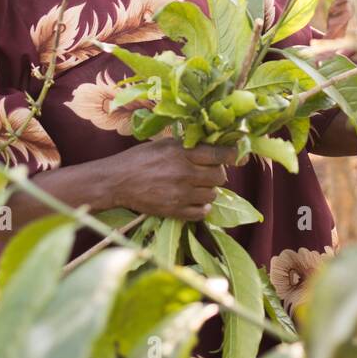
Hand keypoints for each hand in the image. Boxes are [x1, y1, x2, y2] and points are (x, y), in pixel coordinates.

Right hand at [110, 137, 236, 220]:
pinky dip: (202, 208)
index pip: (218, 154)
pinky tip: (195, 202)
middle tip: (209, 172)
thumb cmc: (139, 159)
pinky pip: (201, 213)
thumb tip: (209, 144)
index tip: (239, 156)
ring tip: (198, 187)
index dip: (233, 155)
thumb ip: (186, 146)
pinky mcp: (175, 211)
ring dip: (209, 191)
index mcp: (181, 153)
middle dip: (218, 174)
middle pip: (219, 176)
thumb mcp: (163, 144)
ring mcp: (180, 194)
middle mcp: (184, 173)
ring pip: (212, 195)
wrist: (117, 181)